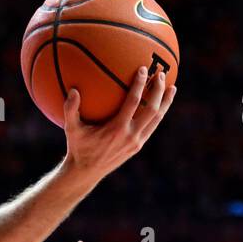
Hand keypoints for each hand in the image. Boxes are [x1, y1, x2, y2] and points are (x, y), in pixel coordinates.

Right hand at [61, 65, 174, 182]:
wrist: (86, 172)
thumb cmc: (78, 147)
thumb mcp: (71, 129)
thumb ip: (70, 110)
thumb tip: (73, 90)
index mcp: (117, 129)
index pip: (134, 102)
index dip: (140, 85)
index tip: (144, 69)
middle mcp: (131, 135)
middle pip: (152, 110)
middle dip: (159, 91)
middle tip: (163, 73)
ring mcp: (136, 142)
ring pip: (157, 119)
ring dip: (166, 102)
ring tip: (172, 87)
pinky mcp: (138, 146)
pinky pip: (152, 126)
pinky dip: (159, 114)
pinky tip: (161, 104)